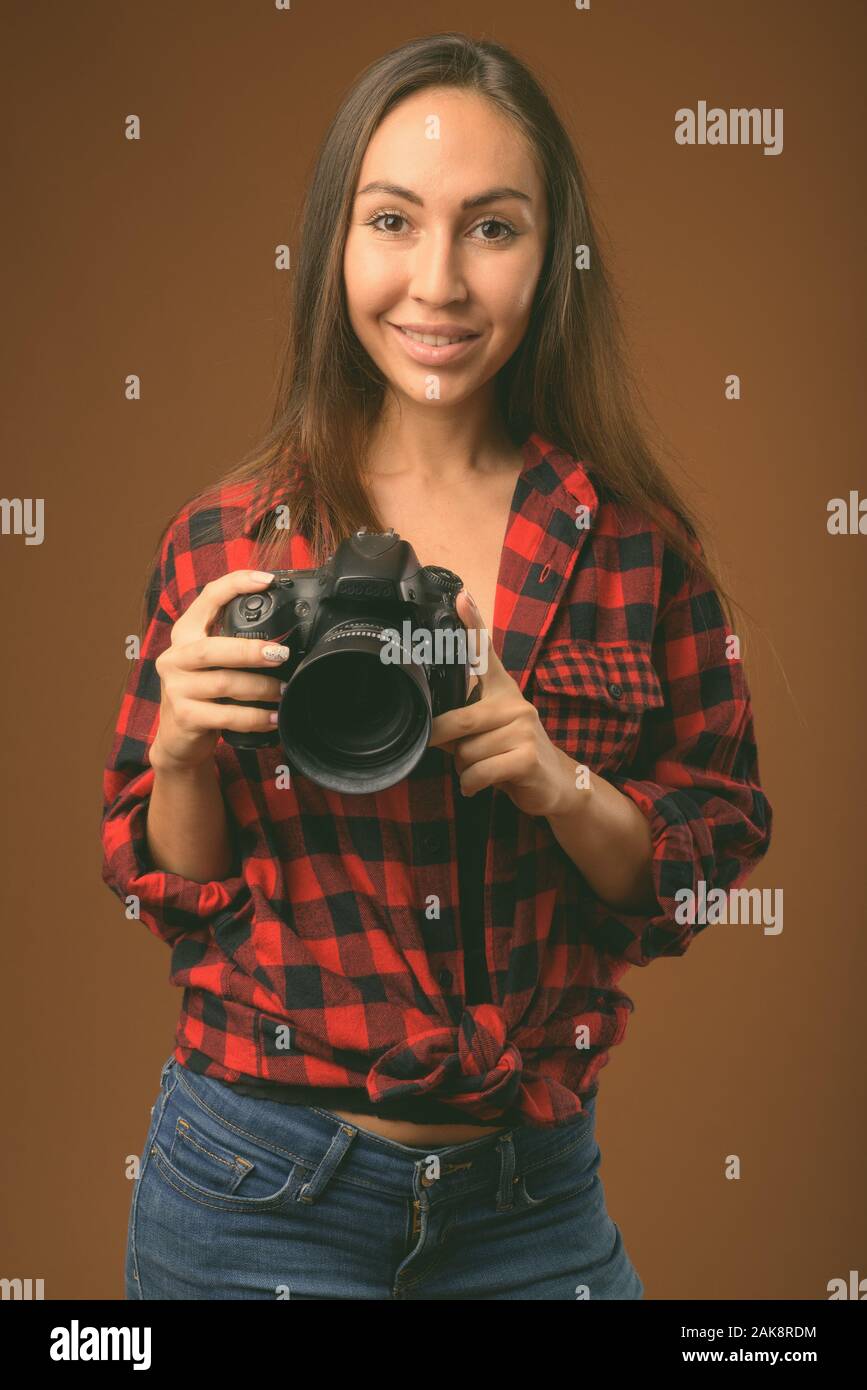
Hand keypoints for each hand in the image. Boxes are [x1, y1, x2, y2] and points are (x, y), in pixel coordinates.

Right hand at [151, 569, 288, 771]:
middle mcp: (175, 657)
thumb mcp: (211, 663)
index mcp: (185, 634)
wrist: (178, 739)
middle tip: (281, 654)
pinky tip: (274, 718)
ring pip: (224, 684)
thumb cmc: (204, 694)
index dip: (236, 585)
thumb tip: (284, 636)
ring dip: (260, 688)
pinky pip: (226, 716)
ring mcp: (176, 688)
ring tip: (283, 691)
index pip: (208, 598)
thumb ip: (233, 643)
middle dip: (251, 651)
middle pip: (213, 648)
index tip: (267, 580)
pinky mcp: (185, 717)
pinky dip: (255, 718)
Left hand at [428, 589, 574, 817]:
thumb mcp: (486, 729)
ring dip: (463, 768)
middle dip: (442, 741)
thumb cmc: (509, 753)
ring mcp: (524, 728)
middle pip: (459, 720)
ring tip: (479, 768)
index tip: (461, 596)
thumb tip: (427, 720)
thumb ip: (461, 718)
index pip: (485, 653)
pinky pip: (480, 771)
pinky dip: (471, 783)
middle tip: (444, 750)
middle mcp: (515, 702)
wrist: (554, 784)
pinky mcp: (528, 757)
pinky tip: (479, 784)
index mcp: (501, 690)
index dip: (472, 624)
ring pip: (466, 752)